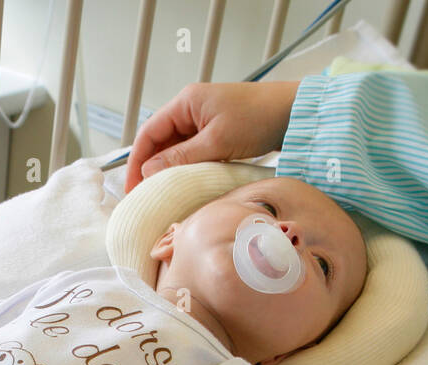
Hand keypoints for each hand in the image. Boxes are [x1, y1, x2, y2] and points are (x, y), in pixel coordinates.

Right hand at [125, 81, 300, 193]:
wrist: (295, 113)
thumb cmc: (258, 119)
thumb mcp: (216, 141)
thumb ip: (181, 158)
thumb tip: (148, 172)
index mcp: (185, 103)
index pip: (149, 133)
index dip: (136, 161)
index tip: (132, 188)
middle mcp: (190, 109)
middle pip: (159, 141)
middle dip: (149, 168)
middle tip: (144, 197)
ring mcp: (204, 120)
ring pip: (175, 149)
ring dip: (167, 170)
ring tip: (160, 195)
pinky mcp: (217, 132)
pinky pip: (192, 152)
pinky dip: (185, 168)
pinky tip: (182, 185)